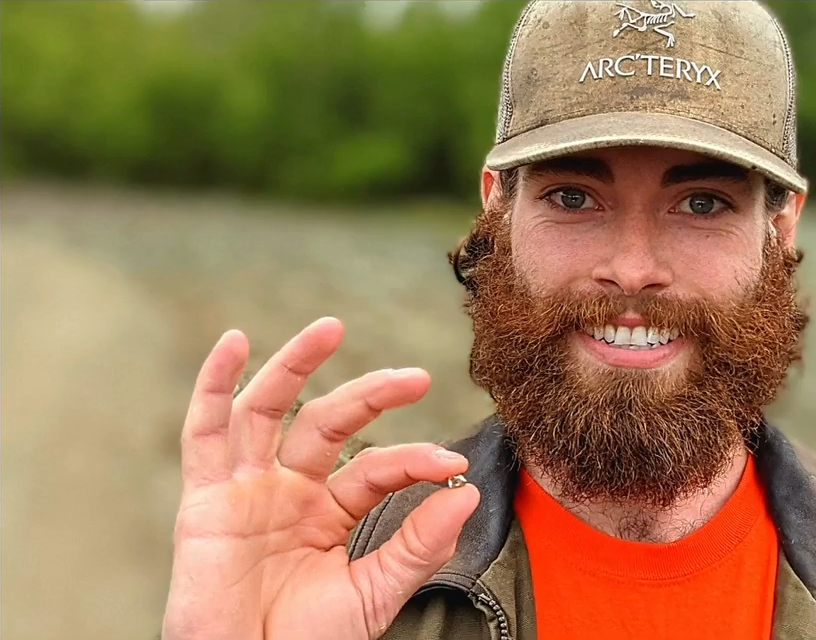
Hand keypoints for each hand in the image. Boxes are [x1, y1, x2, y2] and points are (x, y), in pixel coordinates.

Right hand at [161, 318, 479, 639]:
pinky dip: (214, 385)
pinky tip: (234, 343)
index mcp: (329, 513)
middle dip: (371, 395)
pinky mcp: (205, 502)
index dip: (413, 459)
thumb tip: (467, 492)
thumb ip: (419, 545)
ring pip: (268, 410)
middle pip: (328, 423)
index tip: (452, 463)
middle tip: (418, 376)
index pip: (376, 466)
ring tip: (331, 327)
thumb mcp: (374, 594)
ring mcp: (246, 491)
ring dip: (296, 364)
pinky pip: (204, 434)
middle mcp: (288, 491)